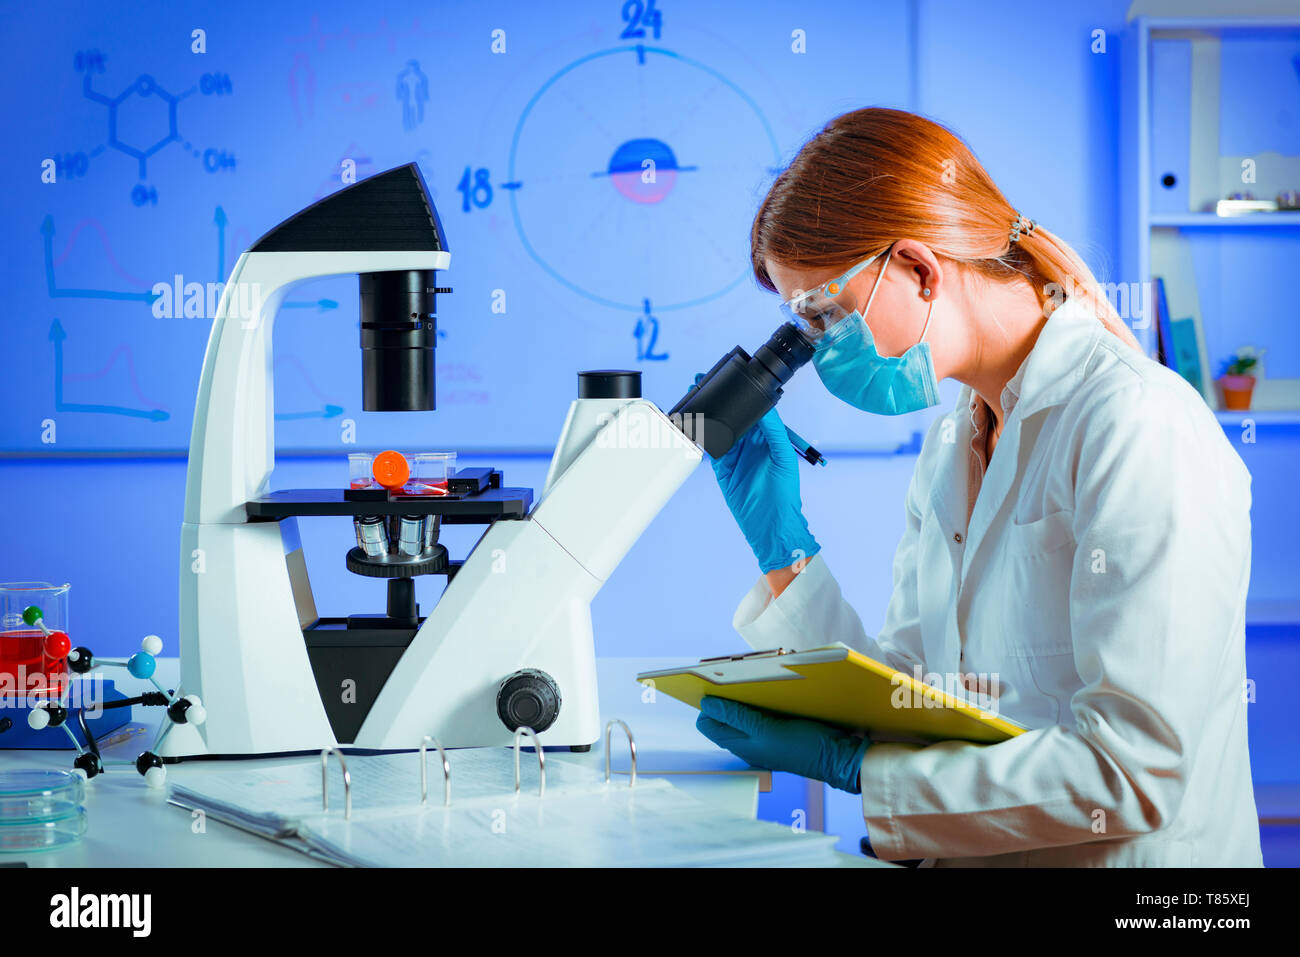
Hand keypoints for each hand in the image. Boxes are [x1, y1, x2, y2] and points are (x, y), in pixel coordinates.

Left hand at [695, 695, 868, 793]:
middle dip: (726, 696)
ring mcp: (764, 736)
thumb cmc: (804, 747)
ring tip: (756, 681)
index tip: (716, 683)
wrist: (838, 757)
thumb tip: (707, 704)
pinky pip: (761, 711)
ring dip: (745, 696)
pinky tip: (771, 689)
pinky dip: (762, 699)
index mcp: (740, 745)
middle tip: (738, 677)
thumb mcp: (767, 730)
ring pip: (743, 712)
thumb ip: (737, 718)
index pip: (708, 724)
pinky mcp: (779, 728)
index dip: (709, 704)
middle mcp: (748, 742)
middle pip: (724, 716)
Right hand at [706, 398, 819, 573]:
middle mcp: (750, 444)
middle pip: (732, 416)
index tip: (732, 380)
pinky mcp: (722, 469)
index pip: (752, 411)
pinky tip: (695, 424)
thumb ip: (774, 431)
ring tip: (696, 398)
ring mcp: (735, 456)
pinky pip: (710, 449)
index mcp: (767, 438)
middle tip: (704, 383)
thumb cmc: (784, 492)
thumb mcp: (783, 457)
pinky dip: (702, 437)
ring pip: (719, 429)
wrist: (770, 523)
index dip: (742, 395)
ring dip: (708, 415)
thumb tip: (766, 407)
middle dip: (720, 401)